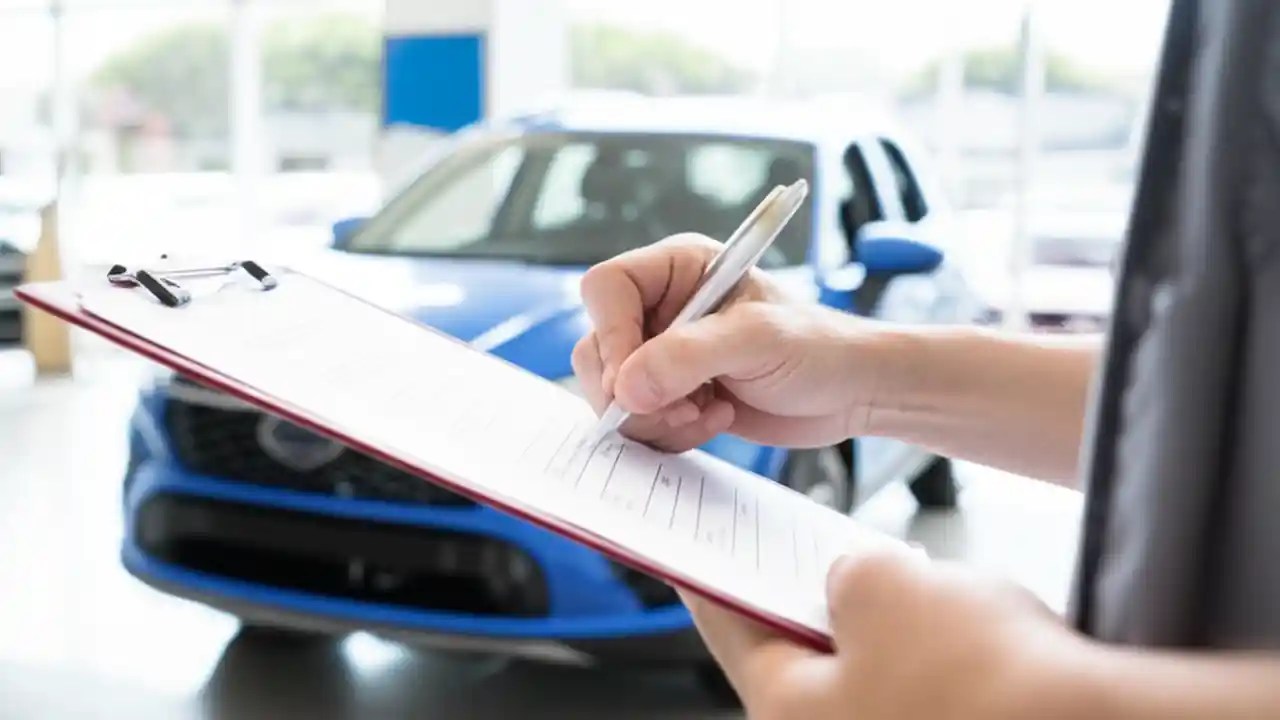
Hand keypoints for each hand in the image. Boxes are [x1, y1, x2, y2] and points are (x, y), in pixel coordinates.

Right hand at [572, 233, 883, 451]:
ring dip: (653, 418)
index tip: (633, 379)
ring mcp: (664, 355)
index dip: (611, 335)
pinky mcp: (673, 395)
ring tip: (706, 414)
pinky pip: (637, 422)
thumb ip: (688, 356)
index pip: (606, 288)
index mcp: (678, 268)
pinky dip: (669, 433)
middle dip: (631, 390)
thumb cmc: (818, 347)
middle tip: (680, 408)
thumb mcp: (756, 341)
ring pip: (612, 392)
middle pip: (597, 347)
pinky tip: (715, 419)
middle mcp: (662, 307)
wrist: (852, 392)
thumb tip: (626, 387)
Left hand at [681, 548, 1074, 719]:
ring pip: (873, 668)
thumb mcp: (880, 585)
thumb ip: (846, 573)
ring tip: (916, 583)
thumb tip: (856, 582)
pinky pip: (928, 683)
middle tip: (812, 552)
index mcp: (793, 712)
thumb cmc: (981, 679)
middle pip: (802, 655)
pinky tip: (968, 621)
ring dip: (888, 622)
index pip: (729, 632)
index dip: (708, 582)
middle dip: (815, 597)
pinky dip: (936, 647)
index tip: (688, 556)